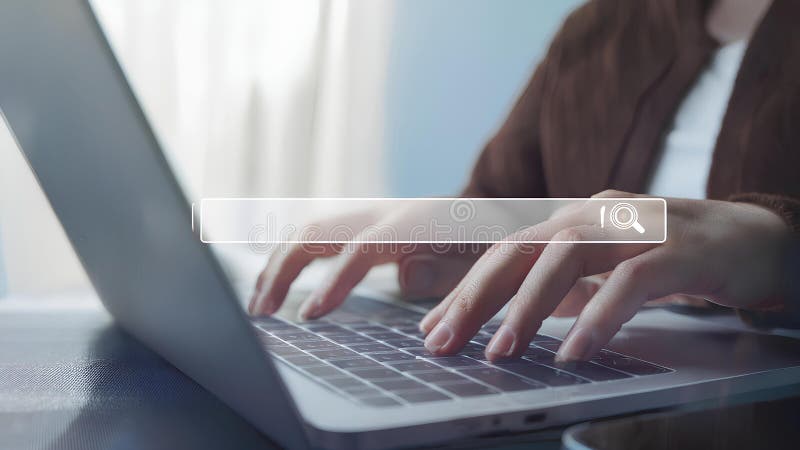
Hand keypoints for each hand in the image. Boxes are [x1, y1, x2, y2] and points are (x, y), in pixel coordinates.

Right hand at [248, 206, 483, 318]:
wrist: (486, 214)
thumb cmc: (483, 247)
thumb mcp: (476, 263)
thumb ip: (443, 272)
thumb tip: (402, 278)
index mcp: (410, 224)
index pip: (359, 250)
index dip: (332, 283)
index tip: (309, 317)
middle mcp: (381, 214)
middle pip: (318, 233)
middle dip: (284, 270)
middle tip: (263, 313)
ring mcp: (366, 217)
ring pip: (308, 233)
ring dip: (277, 266)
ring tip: (258, 305)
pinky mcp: (359, 226)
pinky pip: (315, 238)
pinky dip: (289, 260)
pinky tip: (275, 286)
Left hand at [420, 190, 790, 361]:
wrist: (760, 238)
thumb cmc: (673, 257)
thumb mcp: (605, 269)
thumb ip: (562, 287)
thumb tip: (510, 319)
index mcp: (574, 219)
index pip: (506, 252)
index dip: (465, 288)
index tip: (432, 328)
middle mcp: (597, 214)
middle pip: (522, 248)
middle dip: (476, 296)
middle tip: (442, 341)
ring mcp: (639, 227)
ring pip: (568, 257)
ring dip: (528, 306)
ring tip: (501, 352)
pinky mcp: (681, 249)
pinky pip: (631, 281)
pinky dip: (599, 316)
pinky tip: (575, 352)